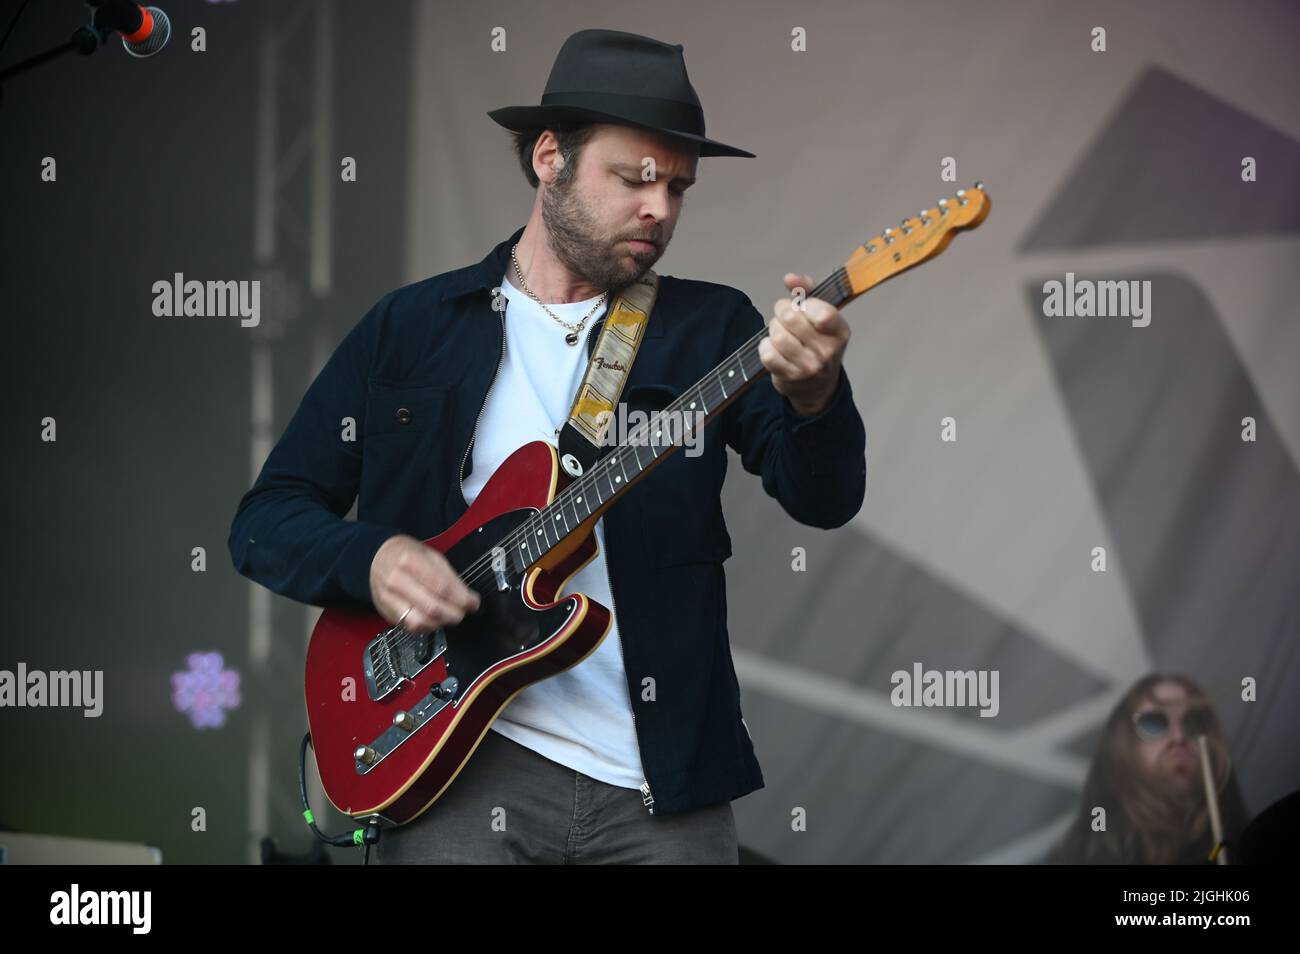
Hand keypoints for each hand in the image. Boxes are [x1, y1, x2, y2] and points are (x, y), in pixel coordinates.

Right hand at [370, 534, 480, 631]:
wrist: (376, 558)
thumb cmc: (406, 555)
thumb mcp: (431, 555)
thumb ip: (449, 576)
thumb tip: (466, 596)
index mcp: (409, 561)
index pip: (442, 586)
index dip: (462, 598)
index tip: (473, 602)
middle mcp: (396, 581)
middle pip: (432, 607)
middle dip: (455, 613)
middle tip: (464, 611)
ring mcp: (389, 598)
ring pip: (421, 622)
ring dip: (442, 623)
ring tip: (451, 616)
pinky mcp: (386, 612)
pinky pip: (411, 626)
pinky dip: (428, 626)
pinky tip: (435, 619)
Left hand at [759, 272, 849, 415]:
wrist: (817, 386)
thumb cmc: (817, 342)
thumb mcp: (821, 314)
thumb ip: (807, 290)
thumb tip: (789, 278)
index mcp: (840, 331)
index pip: (823, 313)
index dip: (806, 304)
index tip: (804, 306)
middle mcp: (827, 351)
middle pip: (790, 317)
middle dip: (782, 311)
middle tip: (785, 317)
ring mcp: (808, 367)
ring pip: (777, 334)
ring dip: (773, 329)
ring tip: (780, 332)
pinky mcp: (789, 377)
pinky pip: (767, 353)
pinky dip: (766, 346)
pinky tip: (774, 348)